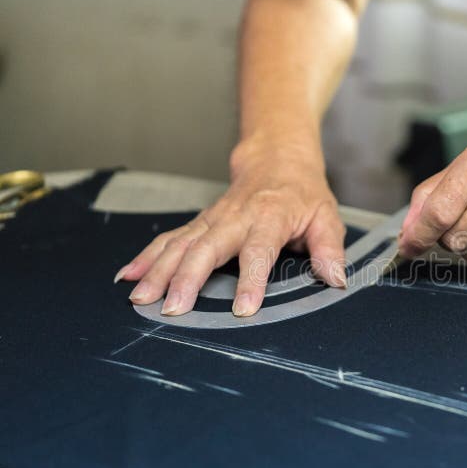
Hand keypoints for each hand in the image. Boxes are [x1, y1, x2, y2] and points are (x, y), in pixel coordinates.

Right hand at [114, 141, 345, 316]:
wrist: (277, 158)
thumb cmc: (303, 193)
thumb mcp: (326, 216)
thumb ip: (330, 250)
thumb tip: (336, 280)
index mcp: (270, 217)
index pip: (259, 251)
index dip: (252, 280)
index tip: (243, 308)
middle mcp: (235, 216)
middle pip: (207, 247)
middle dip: (186, 278)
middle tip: (172, 308)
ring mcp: (213, 219)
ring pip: (181, 244)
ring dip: (158, 271)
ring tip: (141, 298)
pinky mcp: (200, 223)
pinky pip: (169, 239)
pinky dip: (147, 257)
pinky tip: (129, 276)